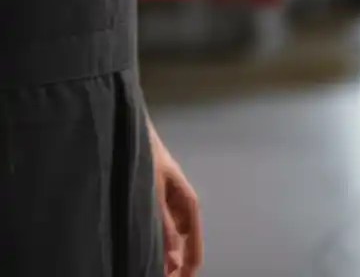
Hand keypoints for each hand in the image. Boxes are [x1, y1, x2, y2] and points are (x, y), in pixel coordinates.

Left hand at [150, 123, 202, 276]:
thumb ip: (163, 220)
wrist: (129, 132)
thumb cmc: (145, 156)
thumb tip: (172, 253)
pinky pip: (157, 227)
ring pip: (170, 236)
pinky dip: (154, 241)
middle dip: (176, 262)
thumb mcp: (153, 189)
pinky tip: (141, 248)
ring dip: (164, 253)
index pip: (194, 239)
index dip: (190, 262)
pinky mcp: (152, 201)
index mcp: (187, 202)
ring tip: (152, 268)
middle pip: (183, 241)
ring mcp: (166, 203)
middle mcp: (179, 205)